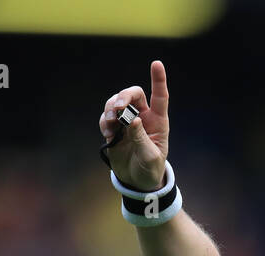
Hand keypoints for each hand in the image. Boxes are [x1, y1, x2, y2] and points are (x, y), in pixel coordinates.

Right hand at [99, 60, 169, 191]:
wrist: (138, 182)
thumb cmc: (150, 168)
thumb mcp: (149, 157)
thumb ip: (141, 138)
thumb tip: (132, 120)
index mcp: (158, 122)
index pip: (160, 96)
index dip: (158, 79)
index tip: (156, 63)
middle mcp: (143, 117)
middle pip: (132, 94)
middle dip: (124, 96)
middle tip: (118, 108)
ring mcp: (127, 122)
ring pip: (116, 103)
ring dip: (111, 109)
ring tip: (111, 123)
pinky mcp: (114, 130)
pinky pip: (106, 118)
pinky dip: (105, 122)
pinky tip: (108, 133)